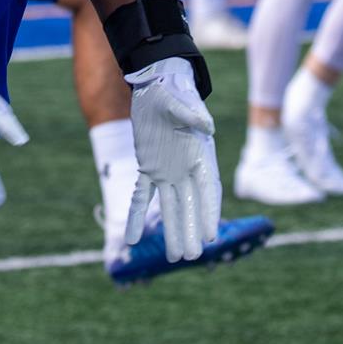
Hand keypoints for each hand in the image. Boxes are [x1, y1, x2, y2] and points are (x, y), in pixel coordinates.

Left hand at [121, 57, 220, 262]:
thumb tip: (207, 126)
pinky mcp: (148, 168)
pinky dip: (136, 216)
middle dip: (191, 231)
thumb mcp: (180, 101)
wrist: (154, 85)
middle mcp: (186, 168)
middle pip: (190, 205)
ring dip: (171, 231)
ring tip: (174, 258)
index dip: (209, 213)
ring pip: (170, 207)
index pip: (208, 189)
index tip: (211, 237)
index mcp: (200, 155)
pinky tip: (131, 239)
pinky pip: (141, 196)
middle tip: (192, 257)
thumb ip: (192, 115)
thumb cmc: (172, 92)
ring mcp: (167, 171)